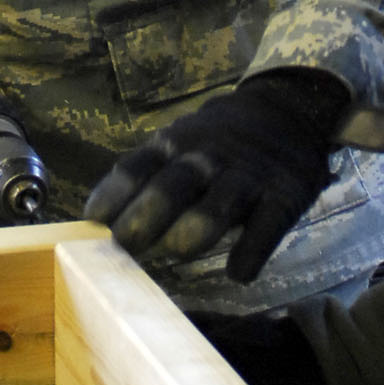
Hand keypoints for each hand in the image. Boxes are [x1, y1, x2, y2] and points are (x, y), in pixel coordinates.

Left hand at [84, 69, 347, 281]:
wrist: (288, 112)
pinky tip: (238, 272)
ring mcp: (246, 177)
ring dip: (192, 232)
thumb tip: (98, 224)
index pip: (135, 168)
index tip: (95, 222)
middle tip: (127, 247)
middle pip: (171, 187)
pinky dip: (251, 252)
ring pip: (216, 206)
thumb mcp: (179, 144)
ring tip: (177, 253)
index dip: (113, 196)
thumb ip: (146, 177)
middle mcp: (206, 159)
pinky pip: (267, 228)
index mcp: (173, 145)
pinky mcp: (283, 196)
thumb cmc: (217, 141)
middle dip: (145, 219)